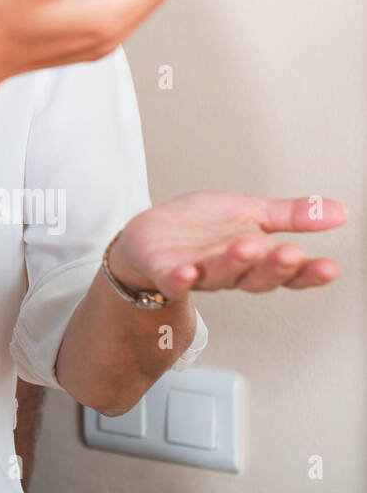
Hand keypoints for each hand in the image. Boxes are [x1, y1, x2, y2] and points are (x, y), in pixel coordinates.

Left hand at [108, 192, 344, 296]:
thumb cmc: (203, 224)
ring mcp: (198, 273)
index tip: (330, 267)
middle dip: (274, 266)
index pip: (289, 272)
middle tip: (290, 252)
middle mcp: (230, 271)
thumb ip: (291, 215)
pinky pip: (173, 281)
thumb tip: (339, 212)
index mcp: (256, 259)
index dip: (309, 272)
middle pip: (257, 277)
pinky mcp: (165, 272)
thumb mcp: (252, 212)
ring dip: (233, 264)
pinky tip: (186, 272)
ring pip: (220, 275)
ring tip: (244, 248)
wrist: (153, 230)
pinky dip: (180, 278)